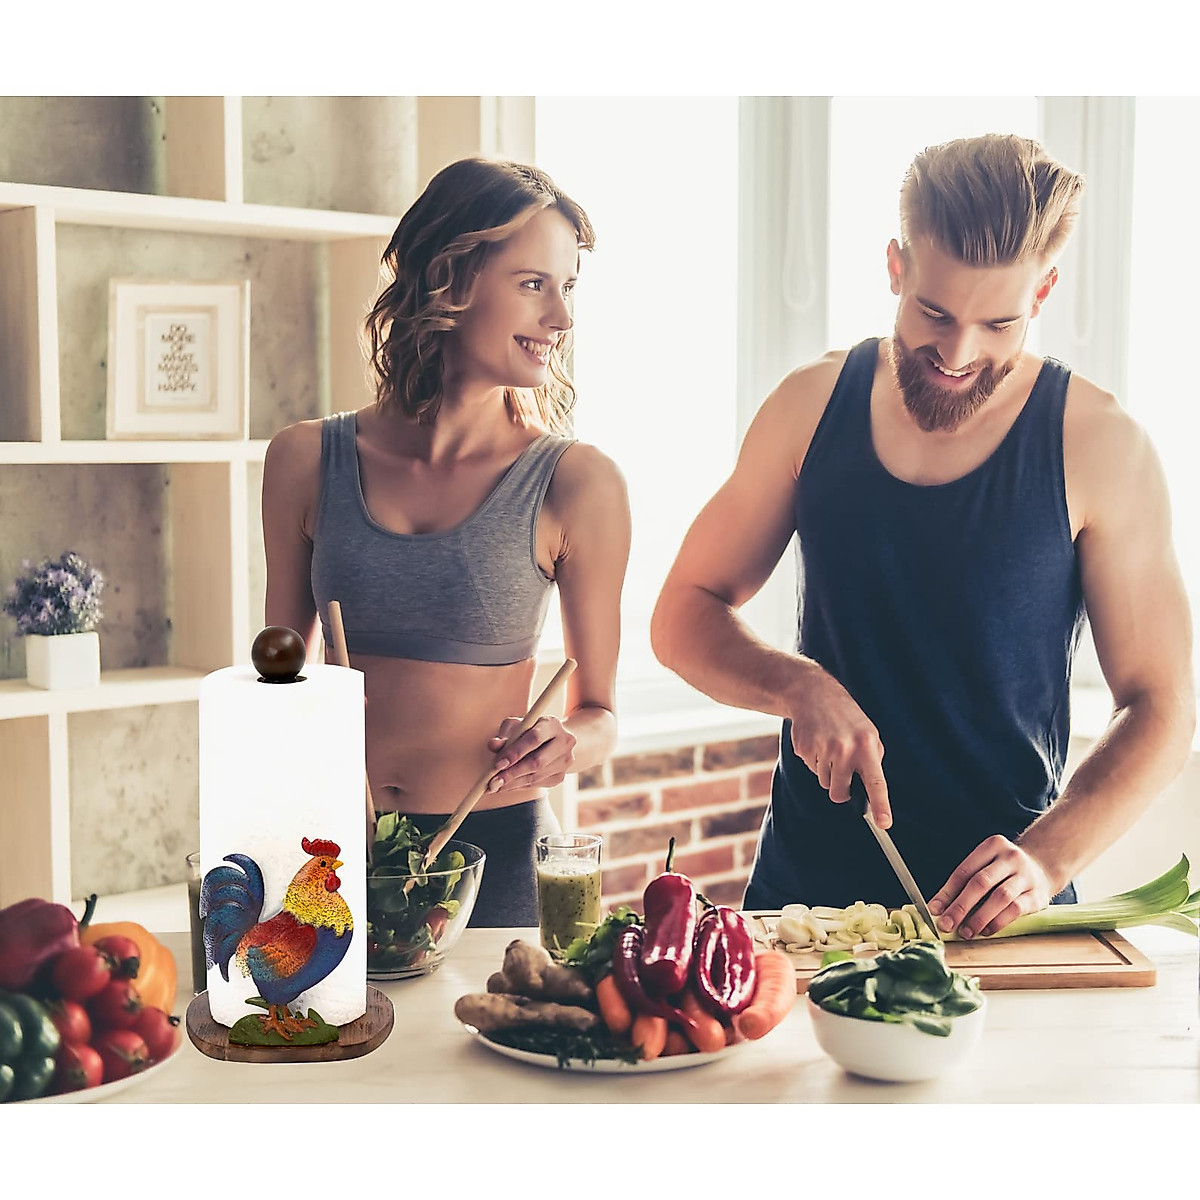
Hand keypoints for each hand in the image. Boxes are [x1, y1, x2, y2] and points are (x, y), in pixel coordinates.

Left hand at [486, 716, 576, 792]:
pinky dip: (519, 786)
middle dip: (513, 773)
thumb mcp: (517, 726)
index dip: (515, 752)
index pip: (534, 739)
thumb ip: (504, 734)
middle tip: (493, 781)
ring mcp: (565, 760)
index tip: (498, 764)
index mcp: (552, 724)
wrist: (553, 739)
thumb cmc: (530, 729)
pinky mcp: (560, 776)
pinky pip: (537, 784)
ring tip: (495, 786)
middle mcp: (564, 742)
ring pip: (536, 776)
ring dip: (513, 783)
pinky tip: (506, 786)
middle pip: (537, 762)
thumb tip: (493, 745)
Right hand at [787, 665, 890, 826]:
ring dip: (827, 771)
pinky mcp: (804, 748)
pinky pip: (811, 769)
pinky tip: (817, 741)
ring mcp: (823, 749)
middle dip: (840, 790)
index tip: (884, 824)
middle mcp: (845, 749)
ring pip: (825, 782)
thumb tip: (872, 792)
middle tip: (840, 771)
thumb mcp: (868, 733)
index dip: (881, 805)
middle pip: (840, 793)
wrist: (814, 694)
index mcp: (866, 745)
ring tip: (829, 747)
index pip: (876, 781)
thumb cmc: (847, 718)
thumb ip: (872, 760)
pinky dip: (814, 760)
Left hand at [929, 836, 1053, 937]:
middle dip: (960, 906)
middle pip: (980, 882)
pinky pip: (1016, 909)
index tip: (934, 910)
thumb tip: (938, 908)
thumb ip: (963, 884)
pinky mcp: (1038, 895)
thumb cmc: (1003, 870)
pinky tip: (986, 931)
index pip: (964, 871)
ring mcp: (1026, 875)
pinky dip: (998, 922)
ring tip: (966, 931)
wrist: (1043, 868)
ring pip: (1000, 897)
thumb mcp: (985, 866)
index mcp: (992, 846)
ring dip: (979, 917)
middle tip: (946, 924)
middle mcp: (1010, 857)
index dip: (947, 892)